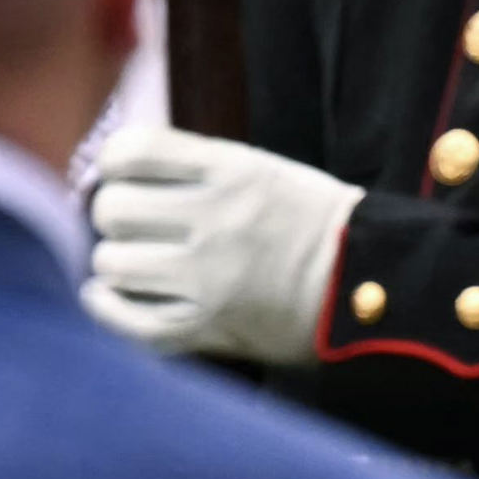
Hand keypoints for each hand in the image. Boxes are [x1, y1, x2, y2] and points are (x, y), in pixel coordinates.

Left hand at [82, 123, 361, 362]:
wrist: (371, 283)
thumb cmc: (309, 223)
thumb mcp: (259, 170)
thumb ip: (192, 167)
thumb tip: (111, 169)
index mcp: (230, 170)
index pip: (132, 150)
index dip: (111, 163)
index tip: (117, 176)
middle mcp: (216, 219)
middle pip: (112, 209)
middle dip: (112, 216)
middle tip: (131, 227)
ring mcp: (212, 277)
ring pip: (112, 264)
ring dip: (115, 264)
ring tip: (133, 264)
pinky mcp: (212, 327)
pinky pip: (133, 323)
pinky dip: (108, 310)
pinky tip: (106, 297)